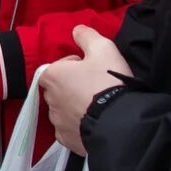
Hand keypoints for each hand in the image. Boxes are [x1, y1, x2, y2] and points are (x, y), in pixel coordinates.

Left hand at [39, 26, 131, 156]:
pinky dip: (79, 126)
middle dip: (75, 86)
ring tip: (100, 107)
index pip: (60, 66)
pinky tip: (95, 123)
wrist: (121, 122)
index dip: (78, 66)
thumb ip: (87, 36)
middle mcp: (49, 99)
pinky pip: (70, 130)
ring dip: (77, 107)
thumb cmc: (108, 82)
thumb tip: (76, 30)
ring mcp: (57, 122)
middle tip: (98, 88)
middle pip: (61, 88)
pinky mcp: (67, 140)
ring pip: (65, 110)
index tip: (94, 70)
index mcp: (52, 76)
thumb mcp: (103, 49)